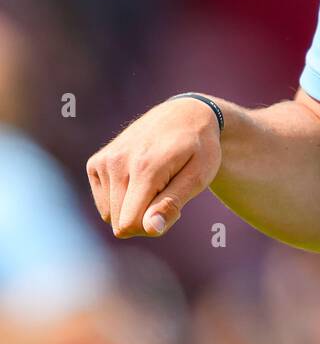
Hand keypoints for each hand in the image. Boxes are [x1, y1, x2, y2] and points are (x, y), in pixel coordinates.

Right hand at [86, 96, 222, 237]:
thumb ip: (172, 203)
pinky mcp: (95, 163)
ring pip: (110, 215)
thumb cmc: (198, 148)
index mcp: (144, 168)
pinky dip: (121, 199)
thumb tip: (151, 229)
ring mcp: (103, 161)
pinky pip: (104, 203)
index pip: (130, 223)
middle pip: (119, 223)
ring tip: (156, 184)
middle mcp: (117, 162)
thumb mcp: (198, 176)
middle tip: (168, 193)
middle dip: (144, 219)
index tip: (175, 208)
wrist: (185, 114)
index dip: (154, 226)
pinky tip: (140, 180)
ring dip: (133, 209)